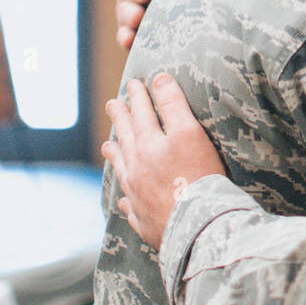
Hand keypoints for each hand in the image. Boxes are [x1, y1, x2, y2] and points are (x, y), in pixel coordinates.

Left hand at [103, 74, 227, 249]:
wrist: (196, 225)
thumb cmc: (197, 176)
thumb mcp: (189, 133)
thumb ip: (173, 105)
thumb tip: (158, 79)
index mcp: (148, 146)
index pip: (142, 114)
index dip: (139, 96)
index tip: (133, 83)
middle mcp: (137, 169)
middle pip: (126, 139)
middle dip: (121, 119)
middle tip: (112, 105)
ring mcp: (138, 196)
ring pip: (122, 170)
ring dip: (115, 155)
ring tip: (108, 145)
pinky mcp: (146, 220)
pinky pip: (131, 207)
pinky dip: (126, 200)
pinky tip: (125, 200)